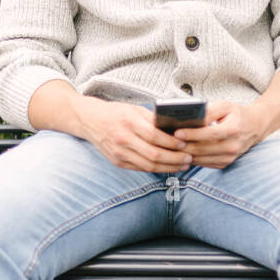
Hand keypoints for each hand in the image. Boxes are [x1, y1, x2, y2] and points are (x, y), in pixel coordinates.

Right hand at [76, 97, 194, 172]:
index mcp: (129, 122)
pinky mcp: (118, 162)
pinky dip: (156, 169)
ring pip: (149, 165)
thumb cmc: (116, 113)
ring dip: (169, 167)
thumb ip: (153, 120)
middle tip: (189, 158)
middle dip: (175, 158)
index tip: (185, 143)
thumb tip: (175, 129)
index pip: (155, 136)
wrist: (90, 121)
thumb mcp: (134, 109)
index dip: (172, 142)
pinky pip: (141, 168)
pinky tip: (167, 167)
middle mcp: (123, 139)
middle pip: (154, 154)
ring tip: (182, 165)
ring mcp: (119, 153)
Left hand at [173, 100, 268, 168]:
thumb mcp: (225, 105)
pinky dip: (191, 158)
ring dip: (184, 153)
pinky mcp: (225, 163)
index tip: (177, 132)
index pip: (210, 134)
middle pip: (202, 148)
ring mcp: (229, 158)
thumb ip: (209, 111)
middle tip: (167, 140)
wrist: (254, 127)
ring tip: (170, 146)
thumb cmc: (237, 114)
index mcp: (234, 129)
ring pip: (201, 159)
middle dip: (183, 145)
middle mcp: (232, 146)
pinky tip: (181, 151)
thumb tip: (192, 119)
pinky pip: (204, 163)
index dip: (192, 134)